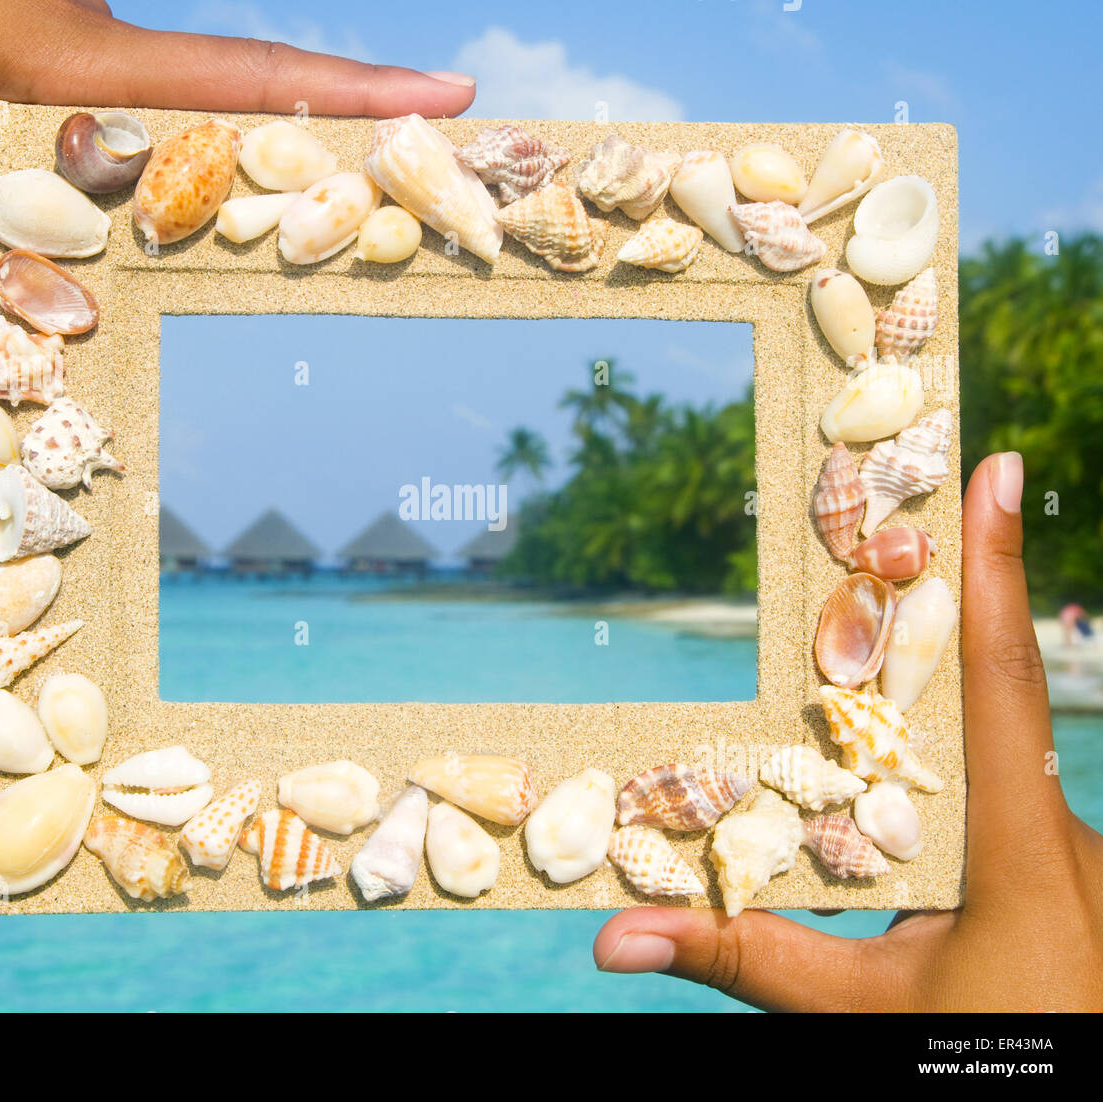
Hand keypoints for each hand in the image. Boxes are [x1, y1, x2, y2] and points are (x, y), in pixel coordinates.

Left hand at [0, 0, 474, 432]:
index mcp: (81, 55)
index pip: (250, 80)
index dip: (356, 92)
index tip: (451, 94)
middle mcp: (89, 49)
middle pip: (212, 119)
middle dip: (277, 165)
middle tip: (340, 215)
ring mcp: (55, 46)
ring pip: (114, 141)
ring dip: (96, 199)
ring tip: (39, 207)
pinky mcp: (12, 51)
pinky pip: (52, 133)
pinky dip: (23, 185)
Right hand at [594, 452, 1102, 1010]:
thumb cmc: (984, 1064)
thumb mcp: (860, 1015)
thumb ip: (746, 959)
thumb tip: (612, 938)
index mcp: (1022, 854)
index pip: (1001, 686)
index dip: (995, 573)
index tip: (997, 469)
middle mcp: (1067, 840)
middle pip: (999, 701)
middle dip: (955, 607)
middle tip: (915, 511)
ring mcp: (1078, 864)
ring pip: (1006, 761)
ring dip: (946, 703)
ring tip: (890, 638)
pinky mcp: (1072, 889)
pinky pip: (1018, 803)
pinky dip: (963, 774)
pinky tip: (909, 789)